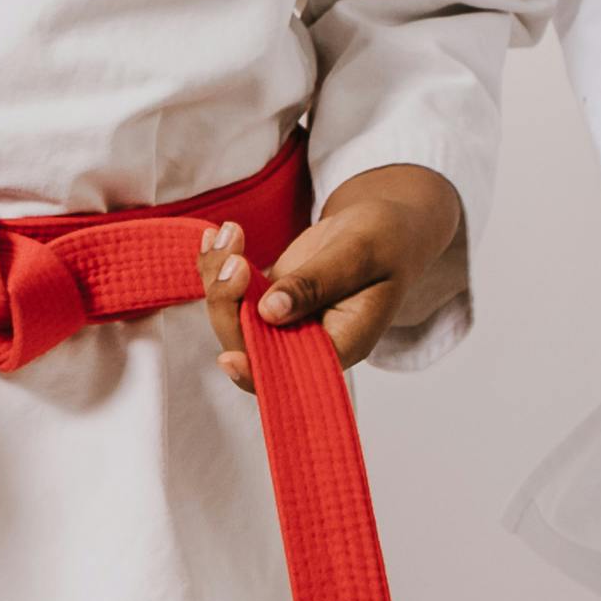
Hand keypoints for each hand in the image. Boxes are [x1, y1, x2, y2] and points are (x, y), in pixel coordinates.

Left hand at [202, 162, 463, 384]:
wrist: (382, 228)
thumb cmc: (384, 241)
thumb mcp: (358, 254)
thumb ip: (316, 283)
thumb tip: (269, 312)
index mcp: (341, 345)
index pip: (293, 373)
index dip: (257, 373)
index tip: (230, 358)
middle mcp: (307, 342)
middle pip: (249, 343)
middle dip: (228, 303)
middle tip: (233, 256)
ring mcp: (284, 322)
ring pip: (232, 316)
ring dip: (218, 277)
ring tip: (228, 233)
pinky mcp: (268, 300)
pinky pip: (232, 293)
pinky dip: (218, 266)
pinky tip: (216, 236)